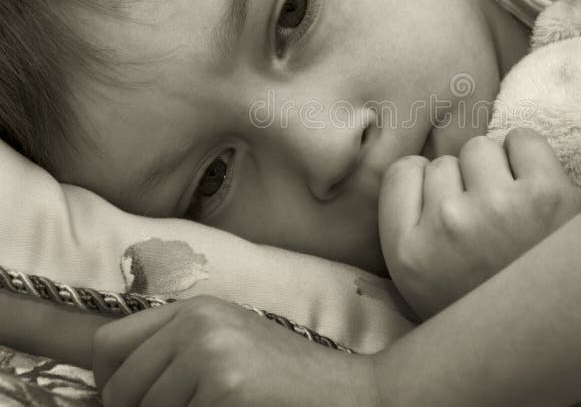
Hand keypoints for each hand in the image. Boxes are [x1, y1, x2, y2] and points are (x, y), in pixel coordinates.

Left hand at [92, 295, 377, 406]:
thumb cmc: (286, 379)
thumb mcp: (228, 345)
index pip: (108, 345)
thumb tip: (111, 388)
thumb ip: (176, 351)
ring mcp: (211, 352)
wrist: (346, 393)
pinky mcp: (225, 387)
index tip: (134, 403)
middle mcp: (198, 322)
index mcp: (196, 309)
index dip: (111, 383)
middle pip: (118, 386)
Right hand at [379, 127, 580, 318]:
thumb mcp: (422, 284)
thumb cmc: (490, 303)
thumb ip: (407, 225)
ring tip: (513, 210)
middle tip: (486, 224)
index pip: (402, 172)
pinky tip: (535, 191)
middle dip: (463, 185)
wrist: (561, 334)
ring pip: (479, 148)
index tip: (447, 211)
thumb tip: (418, 163)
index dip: (427, 188)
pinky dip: (528, 157)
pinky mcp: (547, 194)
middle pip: (442, 162)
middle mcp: (447, 226)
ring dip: (495, 170)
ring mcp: (497, 207)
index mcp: (409, 254)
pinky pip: (522, 139)